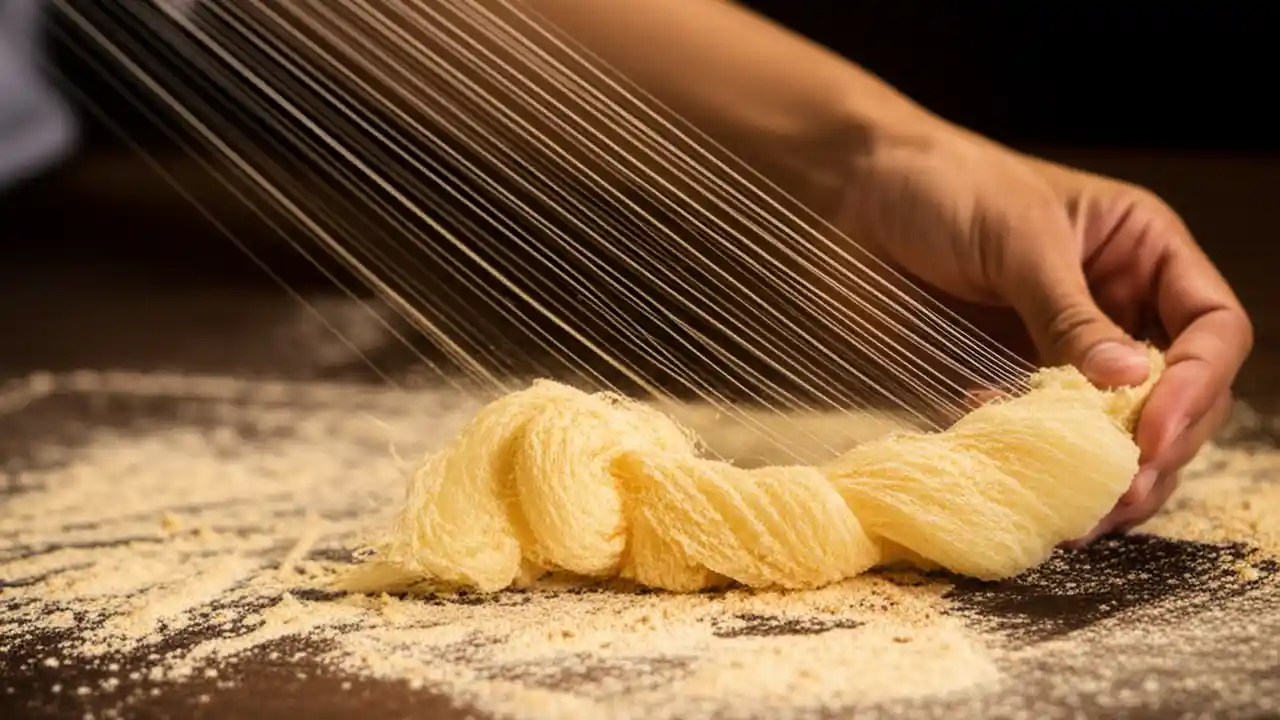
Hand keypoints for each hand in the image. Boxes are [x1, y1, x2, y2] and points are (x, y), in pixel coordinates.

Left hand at [834, 126, 1251, 541]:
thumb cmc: (943, 187)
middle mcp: (1121, 307)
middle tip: (1116, 495)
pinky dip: (1040, 467)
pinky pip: (1045, 437)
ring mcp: (1066, 350)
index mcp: (1145, 252)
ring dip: (1104, 478)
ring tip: (1075, 515)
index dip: (1197, 386)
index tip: (1153, 435)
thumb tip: (1129, 384)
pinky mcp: (1011, 381)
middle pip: (1180, 397)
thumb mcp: (1018, 239)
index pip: (1213, 329)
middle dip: (1157, 451)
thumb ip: (1069, 313)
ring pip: (1117, 431)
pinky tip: (1011, 471)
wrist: (856, 191)